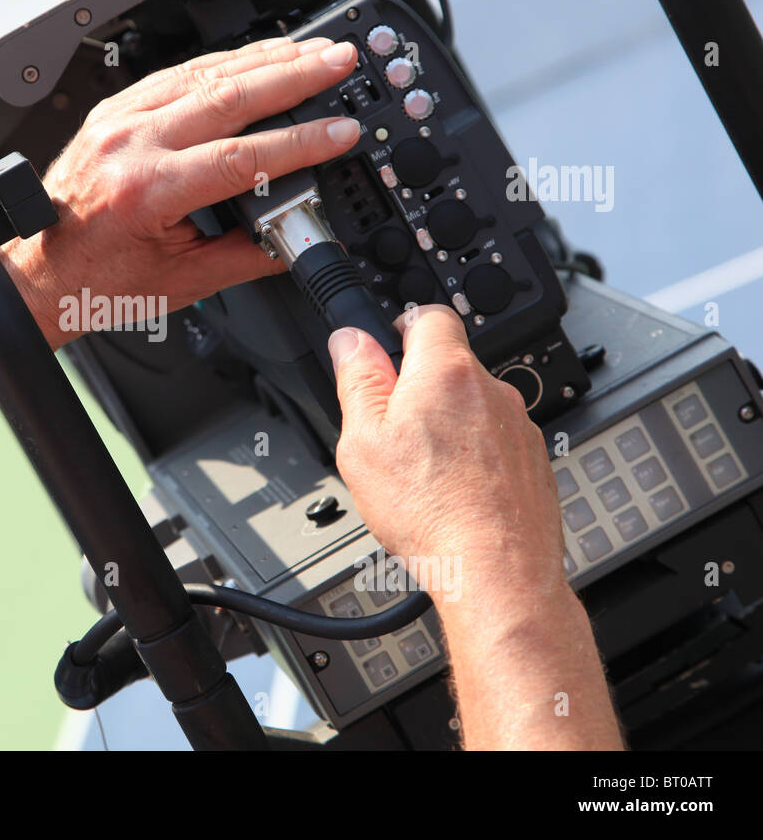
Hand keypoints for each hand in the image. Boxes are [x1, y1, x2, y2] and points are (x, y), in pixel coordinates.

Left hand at [0, 36, 364, 347]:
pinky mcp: (112, 111)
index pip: (241, 157)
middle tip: (337, 60)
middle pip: (227, 96)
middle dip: (293, 74)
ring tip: (310, 49)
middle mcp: (129, 145)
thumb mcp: (181, 280)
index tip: (339, 132)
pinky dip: (222, 62)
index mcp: (146, 192)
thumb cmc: (96, 280)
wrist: (38, 272)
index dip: (299, 143)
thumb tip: (297, 237)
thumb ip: (246, 256)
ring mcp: (117, 121)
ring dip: (263, 58)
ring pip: (202, 74)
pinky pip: (175, 74)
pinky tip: (255, 56)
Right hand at [328, 304, 566, 608]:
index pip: (429, 315)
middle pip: (450, 366)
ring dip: (449, 427)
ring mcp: (519, 427)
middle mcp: (491, 389)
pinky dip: (475, 460)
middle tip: (392, 431)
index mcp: (446, 372)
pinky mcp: (534, 462)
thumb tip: (351, 340)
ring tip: (422, 474)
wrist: (497, 571)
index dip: (401, 328)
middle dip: (420, 388)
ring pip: (473, 408)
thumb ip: (357, 381)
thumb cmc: (431, 511)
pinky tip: (453, 494)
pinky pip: (496, 445)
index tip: (386, 351)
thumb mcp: (362, 442)